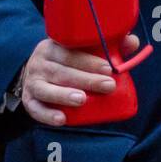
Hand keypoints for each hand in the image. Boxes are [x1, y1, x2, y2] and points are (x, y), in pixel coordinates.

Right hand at [21, 33, 139, 125]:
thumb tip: (132, 42)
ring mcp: (32, 82)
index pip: (69, 51)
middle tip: (108, 86)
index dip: (89, 60)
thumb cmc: (67, 63)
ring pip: (45, 89)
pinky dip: (47, 115)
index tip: (109, 68)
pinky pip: (35, 108)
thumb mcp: (81, 51)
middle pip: (61, 71)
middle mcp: (40, 63)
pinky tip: (62, 120)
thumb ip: (107, 46)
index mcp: (53, 47)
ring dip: (63, 95)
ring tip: (82, 99)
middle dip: (86, 79)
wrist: (35, 75)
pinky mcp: (28, 100)